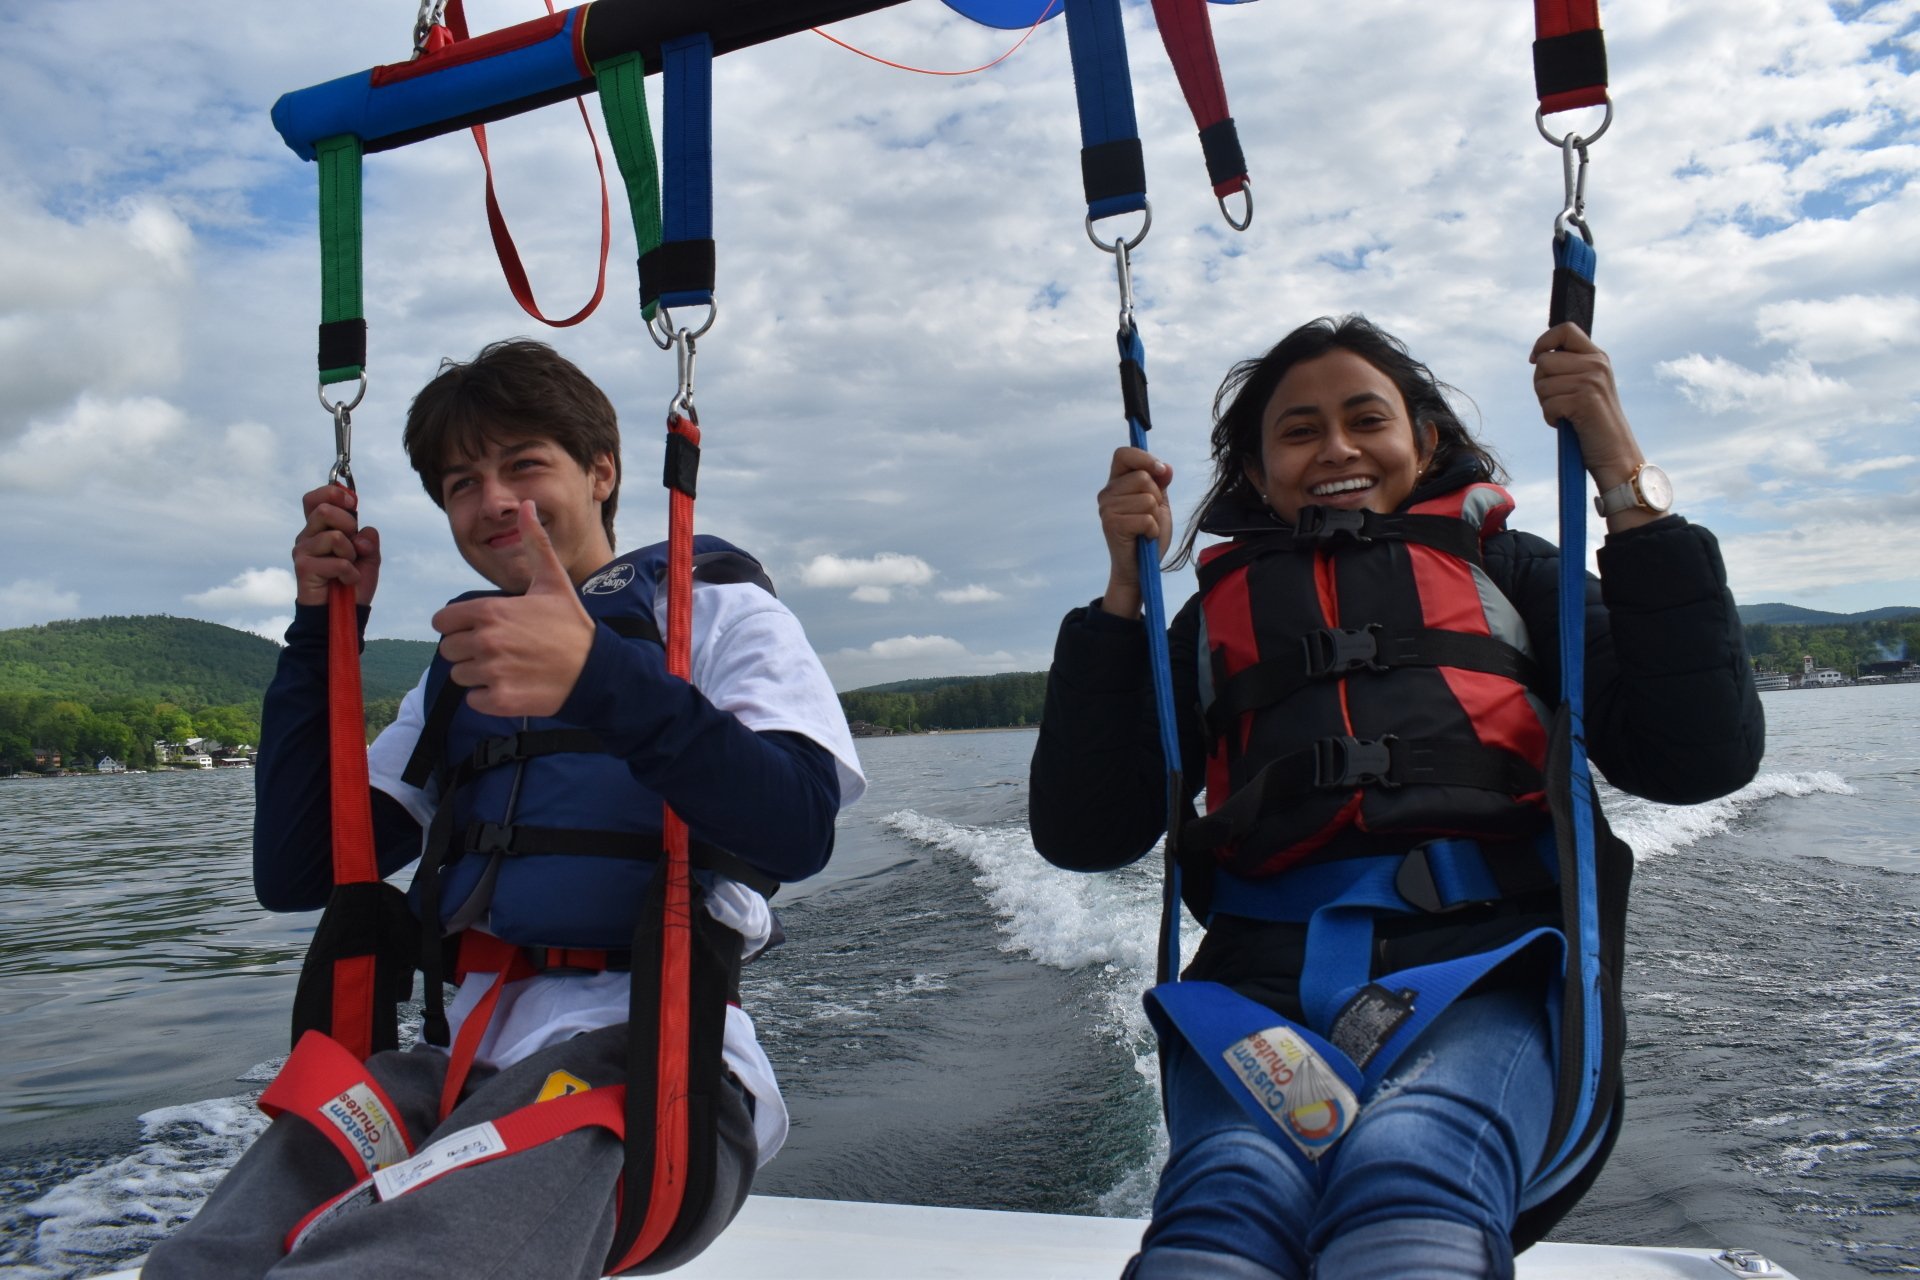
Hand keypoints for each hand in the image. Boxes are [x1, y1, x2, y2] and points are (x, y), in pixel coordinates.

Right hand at [293, 484, 380, 607]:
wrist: (344, 614)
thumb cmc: (353, 583)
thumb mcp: (369, 557)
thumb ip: (369, 539)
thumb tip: (362, 532)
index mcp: (320, 528)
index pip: (316, 499)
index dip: (333, 494)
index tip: (353, 505)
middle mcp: (308, 536)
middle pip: (323, 510)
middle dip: (348, 525)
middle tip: (353, 547)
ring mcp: (303, 551)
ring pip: (334, 536)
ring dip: (351, 554)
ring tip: (349, 569)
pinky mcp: (304, 567)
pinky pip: (337, 561)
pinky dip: (350, 573)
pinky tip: (346, 582)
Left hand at [431, 501, 595, 717]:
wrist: (597, 669)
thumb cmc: (571, 624)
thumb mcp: (552, 581)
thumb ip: (533, 544)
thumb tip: (526, 505)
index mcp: (491, 612)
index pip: (442, 621)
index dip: (458, 625)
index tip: (482, 629)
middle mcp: (487, 641)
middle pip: (448, 650)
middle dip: (468, 650)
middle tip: (498, 650)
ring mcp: (493, 672)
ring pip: (460, 676)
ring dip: (478, 674)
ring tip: (507, 668)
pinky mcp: (501, 699)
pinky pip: (473, 700)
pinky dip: (488, 696)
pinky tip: (512, 686)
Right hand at [1097, 446, 1172, 618]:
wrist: (1140, 568)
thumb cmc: (1148, 534)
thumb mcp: (1158, 503)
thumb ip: (1160, 483)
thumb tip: (1166, 467)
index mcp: (1116, 483)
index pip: (1123, 454)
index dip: (1144, 458)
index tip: (1160, 471)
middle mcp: (1107, 493)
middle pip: (1143, 477)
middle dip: (1156, 497)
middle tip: (1149, 515)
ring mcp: (1107, 509)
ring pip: (1147, 498)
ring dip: (1154, 516)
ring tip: (1145, 528)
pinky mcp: (1112, 525)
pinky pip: (1146, 518)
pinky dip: (1152, 530)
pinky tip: (1144, 537)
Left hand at [1529, 323, 1643, 490]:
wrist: (1616, 453)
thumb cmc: (1593, 423)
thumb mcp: (1586, 386)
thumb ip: (1569, 368)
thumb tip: (1538, 356)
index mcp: (1597, 357)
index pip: (1565, 329)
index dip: (1543, 341)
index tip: (1535, 359)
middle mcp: (1596, 364)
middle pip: (1544, 361)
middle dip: (1541, 384)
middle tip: (1560, 401)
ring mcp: (1591, 380)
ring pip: (1542, 384)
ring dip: (1546, 404)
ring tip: (1568, 413)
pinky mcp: (1584, 399)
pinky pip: (1547, 404)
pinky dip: (1551, 418)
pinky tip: (1568, 423)